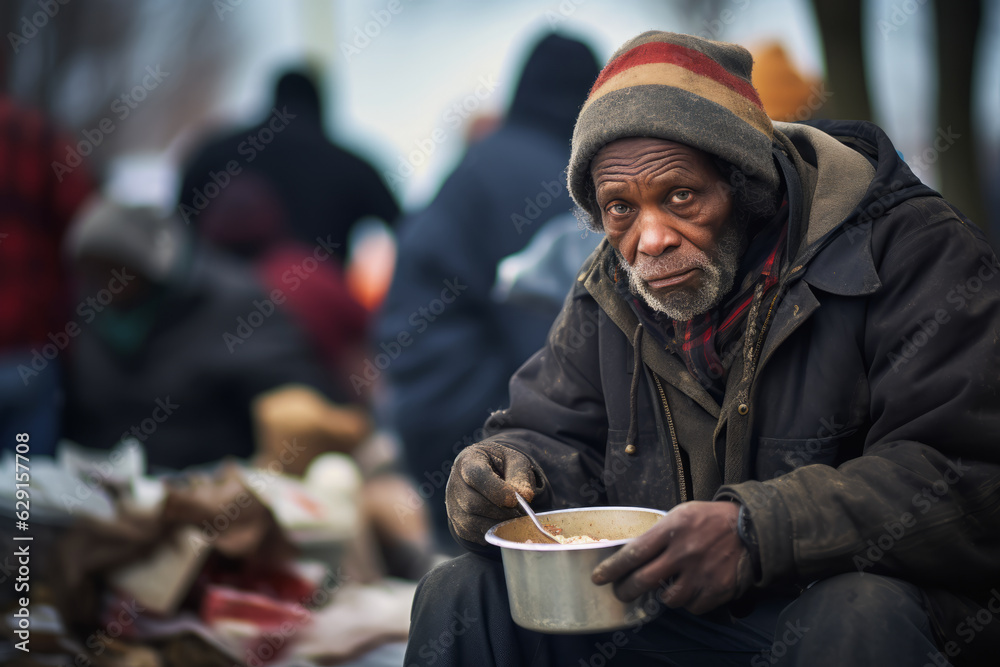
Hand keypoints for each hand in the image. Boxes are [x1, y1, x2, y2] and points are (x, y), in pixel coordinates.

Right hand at [445, 442, 539, 544]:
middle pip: (472, 503)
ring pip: (472, 522)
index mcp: (468, 461)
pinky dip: (491, 533)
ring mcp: (452, 504)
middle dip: (500, 512)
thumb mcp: (514, 461)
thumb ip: (520, 475)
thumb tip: (524, 496)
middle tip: (520, 513)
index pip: (476, 475)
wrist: (486, 474)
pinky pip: (473, 534)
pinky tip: (503, 524)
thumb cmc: (501, 466)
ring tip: (514, 519)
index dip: (496, 490)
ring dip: (497, 524)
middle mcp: (455, 483)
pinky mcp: (457, 523)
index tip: (514, 500)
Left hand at [591, 501, 751, 614]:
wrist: (752, 528)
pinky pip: (692, 607)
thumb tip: (633, 553)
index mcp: (673, 529)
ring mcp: (701, 573)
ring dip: (662, 595)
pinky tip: (691, 588)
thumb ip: (658, 533)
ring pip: (668, 598)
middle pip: (644, 580)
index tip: (599, 577)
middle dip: (626, 590)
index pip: (634, 553)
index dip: (613, 568)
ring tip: (666, 585)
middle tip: (621, 592)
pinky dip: (688, 601)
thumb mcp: (681, 514)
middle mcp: (685, 552)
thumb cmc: (711, 519)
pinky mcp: (717, 590)